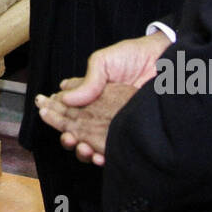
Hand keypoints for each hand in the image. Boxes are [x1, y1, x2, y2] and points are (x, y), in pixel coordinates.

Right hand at [35, 32, 169, 164]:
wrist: (166, 62)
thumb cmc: (133, 55)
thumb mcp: (104, 61)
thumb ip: (87, 80)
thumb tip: (64, 97)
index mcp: (91, 94)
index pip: (67, 108)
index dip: (55, 114)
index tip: (46, 114)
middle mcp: (101, 110)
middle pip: (77, 130)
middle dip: (67, 136)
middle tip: (67, 136)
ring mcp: (115, 122)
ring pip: (92, 143)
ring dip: (82, 149)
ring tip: (81, 146)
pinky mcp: (130, 132)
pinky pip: (113, 149)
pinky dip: (103, 155)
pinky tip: (99, 155)